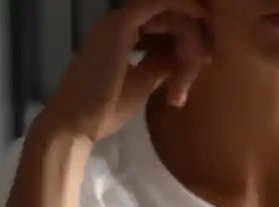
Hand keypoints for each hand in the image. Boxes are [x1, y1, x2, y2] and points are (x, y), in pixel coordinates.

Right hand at [34, 0, 210, 144]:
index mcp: (121, 37)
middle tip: (202, 64)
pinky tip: (201, 17)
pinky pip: (161, 2)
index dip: (187, 41)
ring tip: (197, 60)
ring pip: (168, 10)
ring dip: (190, 31)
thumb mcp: (143, 84)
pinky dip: (184, 6)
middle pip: (169, 15)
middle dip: (192, 37)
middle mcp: (118, 23)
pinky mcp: (121, 24)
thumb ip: (162, 64)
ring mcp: (118, 20)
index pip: (163, 26)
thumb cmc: (104, 111)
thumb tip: (183, 55)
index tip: (199, 66)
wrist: (76, 123)